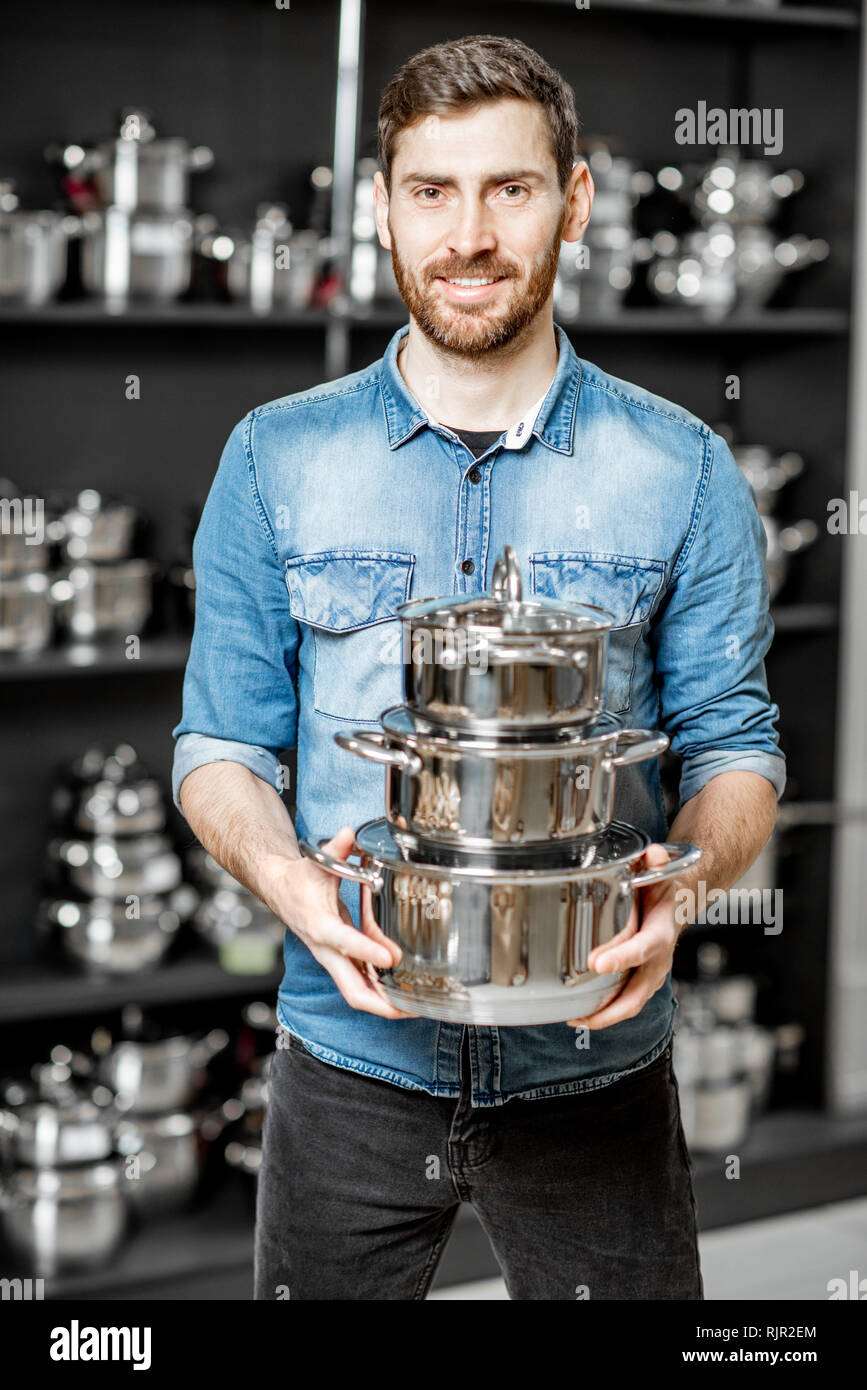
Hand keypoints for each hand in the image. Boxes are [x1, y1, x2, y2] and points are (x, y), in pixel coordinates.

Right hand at [272, 826, 416, 1019]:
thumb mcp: (317, 863)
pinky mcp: (341, 960)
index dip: (367, 951)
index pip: (344, 942)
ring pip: (357, 992)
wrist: (280, 892)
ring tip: (415, 1006)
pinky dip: (381, 990)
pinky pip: (361, 983)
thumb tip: (349, 834)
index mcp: (320, 925)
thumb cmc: (299, 881)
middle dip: (380, 1002)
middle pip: (351, 988)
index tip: (392, 957)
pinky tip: (403, 992)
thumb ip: (336, 849)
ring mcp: (334, 959)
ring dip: (384, 1003)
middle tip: (408, 1006)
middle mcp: (326, 949)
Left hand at [565, 842, 677, 1030]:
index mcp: (662, 932)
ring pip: (631, 1003)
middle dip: (611, 1006)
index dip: (622, 957)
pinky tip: (579, 1015)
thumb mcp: (662, 872)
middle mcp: (659, 959)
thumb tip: (653, 854)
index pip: (643, 948)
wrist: (678, 904)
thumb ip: (656, 862)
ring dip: (604, 1016)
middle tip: (580, 1013)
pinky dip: (605, 1013)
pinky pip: (625, 1003)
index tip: (597, 963)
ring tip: (574, 1019)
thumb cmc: (664, 890)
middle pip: (638, 991)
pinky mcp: (641, 981)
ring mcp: (651, 974)